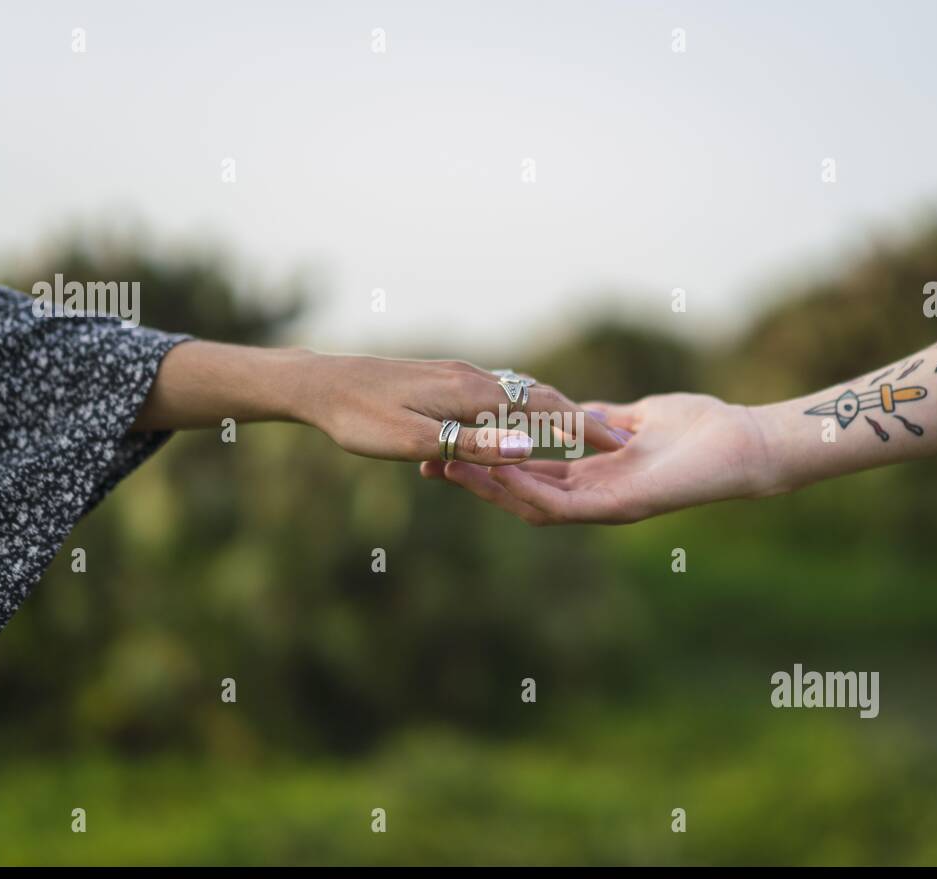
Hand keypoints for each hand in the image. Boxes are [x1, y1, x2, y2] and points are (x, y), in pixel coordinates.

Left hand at [297, 353, 625, 463]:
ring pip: (517, 393)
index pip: (542, 409)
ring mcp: (457, 375)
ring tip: (577, 432)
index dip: (582, 427)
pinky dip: (520, 408)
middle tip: (612, 439)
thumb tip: (525, 445)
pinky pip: (495, 393)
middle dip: (576, 417)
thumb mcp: (413, 441)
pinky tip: (517, 422)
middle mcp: (471, 378)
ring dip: (549, 412)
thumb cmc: (359, 418)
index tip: (618, 442)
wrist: (319, 383)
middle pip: (538, 396)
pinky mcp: (442, 379)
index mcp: (470, 394)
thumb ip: (470, 445)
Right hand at [421, 393, 780, 523]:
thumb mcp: (639, 416)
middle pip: (521, 494)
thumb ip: (603, 418)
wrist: (747, 441)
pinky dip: (526, 489)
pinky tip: (497, 468)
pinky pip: (561, 504)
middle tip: (431, 460)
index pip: (531, 474)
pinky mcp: (619, 508)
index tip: (453, 443)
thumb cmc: (703, 427)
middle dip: (476, 480)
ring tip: (451, 464)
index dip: (491, 461)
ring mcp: (605, 507)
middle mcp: (594, 497)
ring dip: (490, 487)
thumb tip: (573, 408)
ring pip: (531, 505)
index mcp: (595, 476)